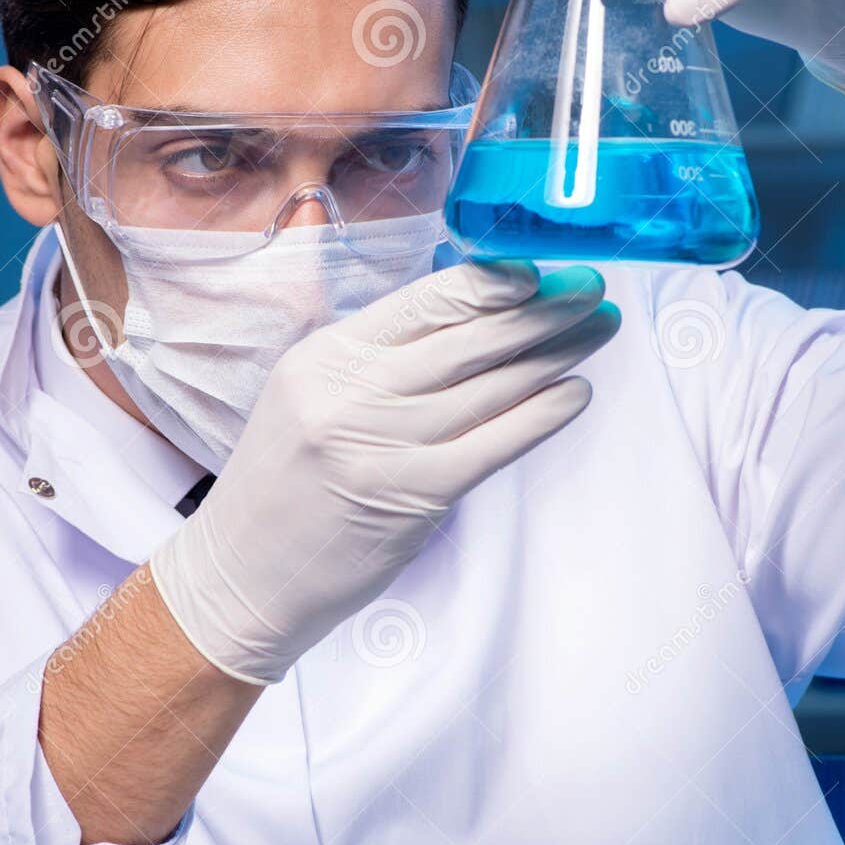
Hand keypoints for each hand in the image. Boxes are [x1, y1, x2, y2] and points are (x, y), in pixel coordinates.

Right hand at [151, 260, 619, 683]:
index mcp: (327, 356)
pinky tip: (576, 393)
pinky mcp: (414, 495)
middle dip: (542, 307)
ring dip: (556, 353)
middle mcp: (354, 393)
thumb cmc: (286, 484)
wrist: (246, 575)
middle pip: (470, 337)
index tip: (540, 268)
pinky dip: (543, 414)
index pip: (426, 301)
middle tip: (590, 285)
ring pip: (492, 386)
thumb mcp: (309, 394)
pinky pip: (495, 443)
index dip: (492, 281)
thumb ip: (378, 358)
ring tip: (598, 328)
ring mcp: (386, 444)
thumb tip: (468, 314)